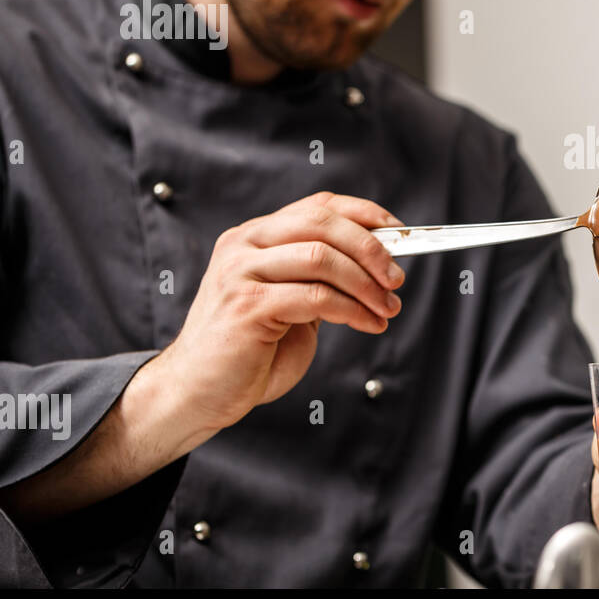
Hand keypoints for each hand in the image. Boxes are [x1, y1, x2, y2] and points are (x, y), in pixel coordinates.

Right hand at [155, 191, 405, 432]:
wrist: (200, 392)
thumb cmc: (250, 351)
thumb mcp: (291, 301)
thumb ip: (320, 276)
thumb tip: (379, 262)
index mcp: (254, 237)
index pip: (317, 206)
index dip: (363, 213)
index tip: (399, 231)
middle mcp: (243, 246)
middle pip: (322, 223)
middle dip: (371, 248)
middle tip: (397, 278)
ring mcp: (239, 273)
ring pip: (321, 258)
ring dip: (367, 284)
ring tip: (388, 307)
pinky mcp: (246, 306)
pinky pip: (316, 298)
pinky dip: (354, 310)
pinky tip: (369, 324)